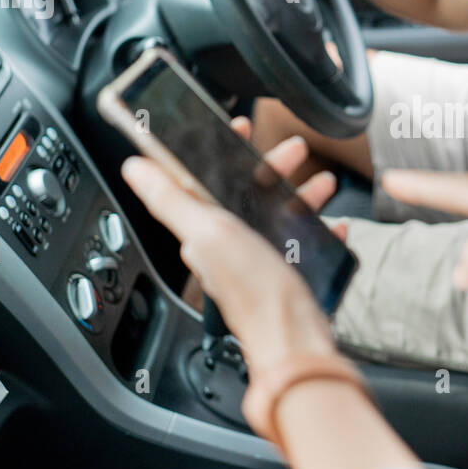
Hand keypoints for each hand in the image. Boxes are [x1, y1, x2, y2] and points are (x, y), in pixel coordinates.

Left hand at [121, 119, 338, 370]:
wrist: (296, 341)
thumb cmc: (255, 292)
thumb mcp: (210, 234)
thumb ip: (172, 200)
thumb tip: (134, 169)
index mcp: (204, 232)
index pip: (201, 180)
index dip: (217, 149)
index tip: (236, 127)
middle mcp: (227, 246)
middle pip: (244, 193)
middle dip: (270, 168)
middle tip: (294, 151)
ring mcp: (257, 261)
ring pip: (276, 215)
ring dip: (299, 194)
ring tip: (322, 184)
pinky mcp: (286, 276)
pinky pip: (302, 245)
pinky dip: (317, 232)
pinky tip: (333, 227)